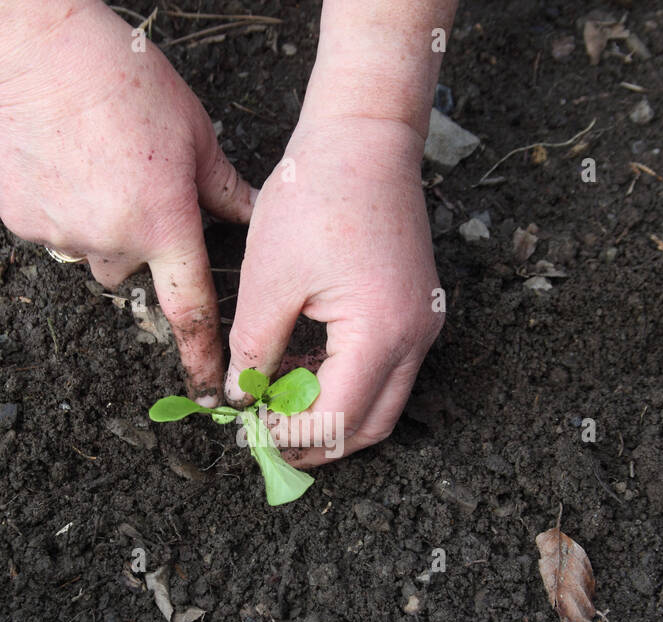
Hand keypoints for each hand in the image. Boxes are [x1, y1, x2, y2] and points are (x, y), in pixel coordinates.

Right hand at [0, 1, 254, 401]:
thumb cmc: (122, 77)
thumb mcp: (194, 129)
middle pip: (129, 271)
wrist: (34, 47)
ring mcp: (59, 235)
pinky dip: (57, 205)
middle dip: (135, 242)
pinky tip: (59, 160)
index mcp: (163, 223)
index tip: (210, 392)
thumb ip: (223, 188)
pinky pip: (48, 229)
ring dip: (95, 225)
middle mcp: (111, 242)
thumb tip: (256, 219)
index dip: (202, 357)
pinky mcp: (19, 220)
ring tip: (92, 165)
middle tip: (130, 184)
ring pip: (88, 250)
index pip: (190, 309)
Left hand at [225, 116, 442, 464]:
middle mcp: (414, 336)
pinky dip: (342, 383)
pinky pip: (382, 370)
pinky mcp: (415, 310)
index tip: (245, 438)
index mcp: (381, 332)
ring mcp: (422, 324)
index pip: (336, 418)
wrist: (363, 137)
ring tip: (273, 408)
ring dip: (328, 415)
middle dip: (315, 442)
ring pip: (379, 403)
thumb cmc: (315, 195)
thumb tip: (240, 398)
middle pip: (368, 425)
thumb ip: (253, 349)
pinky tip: (298, 374)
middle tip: (262, 442)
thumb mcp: (268, 280)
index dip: (289, 437)